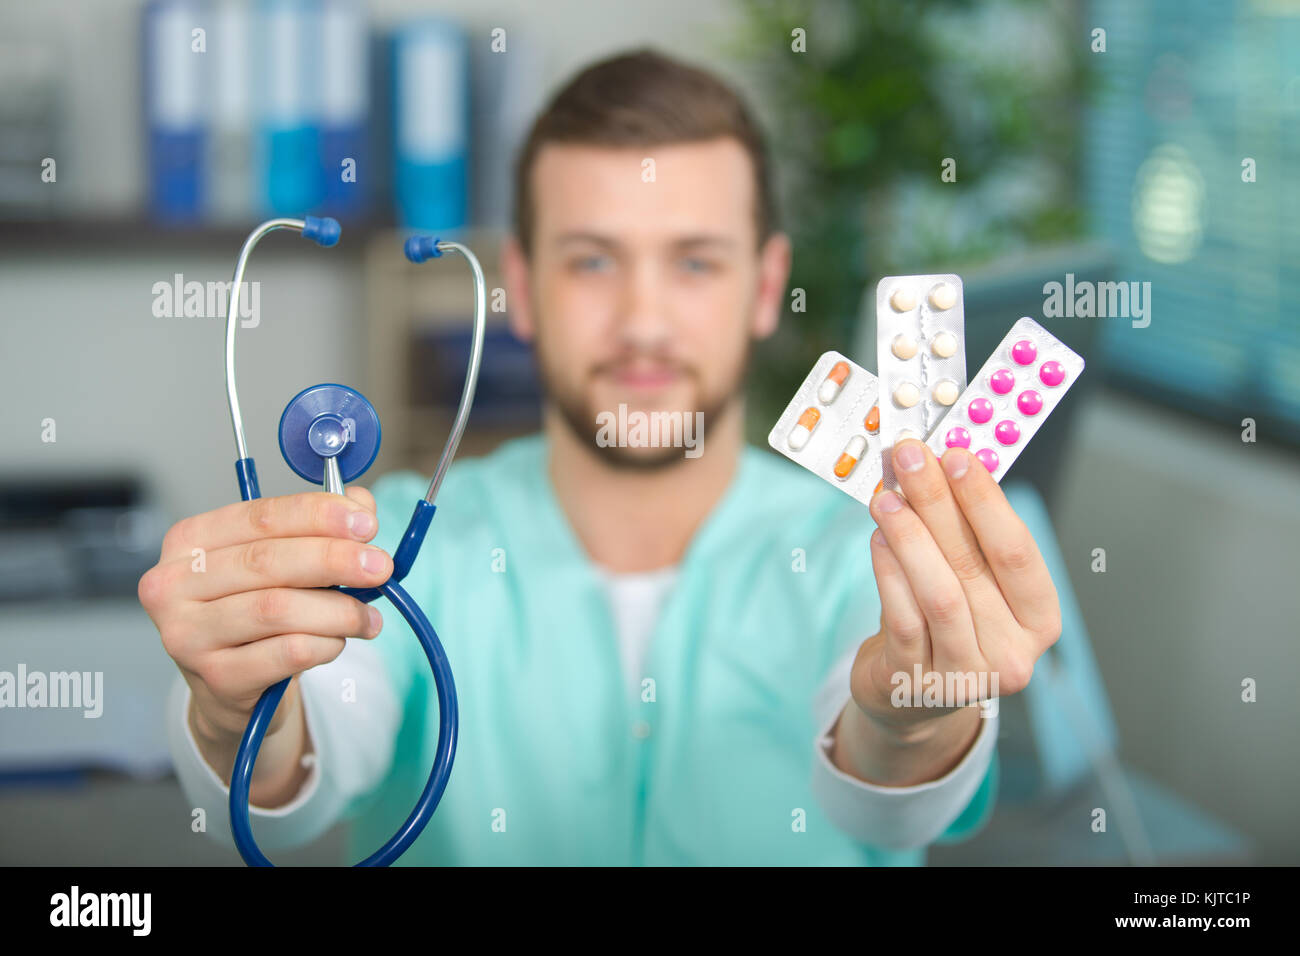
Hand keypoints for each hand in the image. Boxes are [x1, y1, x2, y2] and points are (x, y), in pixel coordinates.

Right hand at [138, 488, 392, 744]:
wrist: (233, 684)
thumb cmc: (256, 609)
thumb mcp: (282, 561)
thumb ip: (321, 526)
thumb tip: (363, 505)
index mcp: (190, 540)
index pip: (260, 516)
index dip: (319, 515)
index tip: (367, 523)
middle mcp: (175, 585)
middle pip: (267, 562)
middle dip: (335, 560)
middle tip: (381, 567)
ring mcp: (187, 635)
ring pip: (278, 610)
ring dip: (338, 610)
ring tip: (368, 617)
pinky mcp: (215, 678)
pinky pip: (287, 653)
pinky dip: (325, 644)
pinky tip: (338, 642)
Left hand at [850, 438, 1061, 738]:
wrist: (911, 696)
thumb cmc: (946, 624)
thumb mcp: (972, 583)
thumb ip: (964, 533)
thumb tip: (937, 465)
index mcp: (1040, 621)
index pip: (1017, 552)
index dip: (986, 501)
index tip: (957, 457)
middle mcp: (1012, 653)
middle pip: (973, 565)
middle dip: (938, 502)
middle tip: (910, 459)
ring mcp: (966, 674)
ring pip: (939, 593)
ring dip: (910, 536)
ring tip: (886, 497)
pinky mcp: (917, 682)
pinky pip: (903, 617)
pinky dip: (888, 572)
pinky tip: (877, 538)